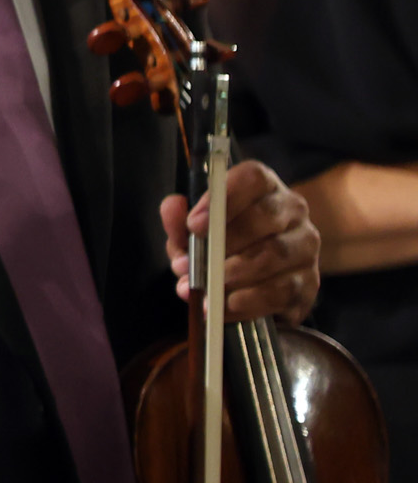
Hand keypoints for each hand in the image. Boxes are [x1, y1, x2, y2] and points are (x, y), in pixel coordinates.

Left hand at [163, 158, 319, 323]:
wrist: (257, 284)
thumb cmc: (221, 247)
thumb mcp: (194, 234)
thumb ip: (179, 220)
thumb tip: (173, 206)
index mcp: (263, 188)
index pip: (253, 178)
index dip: (223, 198)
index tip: (193, 225)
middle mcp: (292, 212)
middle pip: (265, 217)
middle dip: (224, 243)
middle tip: (192, 266)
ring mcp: (305, 248)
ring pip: (275, 254)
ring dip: (233, 274)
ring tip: (205, 289)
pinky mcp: (309, 283)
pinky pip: (283, 291)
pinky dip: (250, 300)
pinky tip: (227, 304)